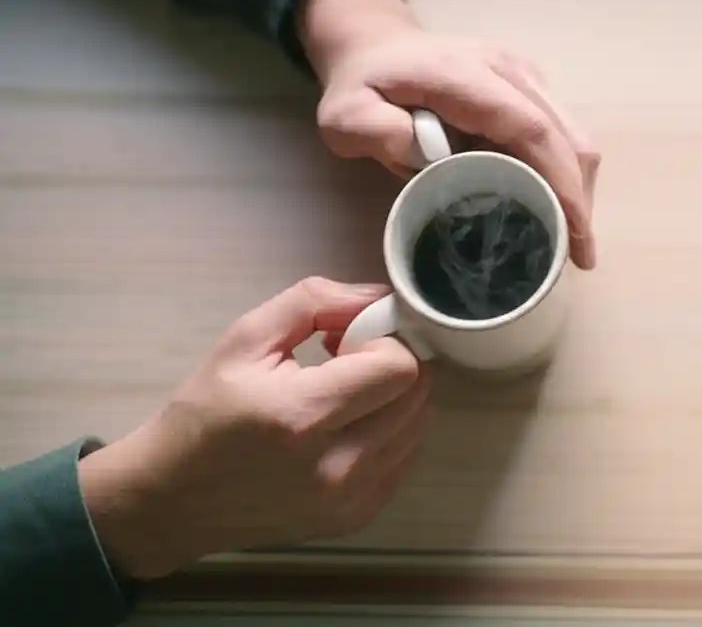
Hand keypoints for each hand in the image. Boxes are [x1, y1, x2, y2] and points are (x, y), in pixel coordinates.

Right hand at [78, 278, 425, 578]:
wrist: (170, 502)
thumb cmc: (203, 412)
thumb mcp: (244, 339)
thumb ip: (315, 302)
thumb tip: (378, 297)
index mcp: (304, 415)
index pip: (399, 368)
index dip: (382, 341)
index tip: (346, 340)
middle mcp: (337, 465)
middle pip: (417, 395)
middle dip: (392, 364)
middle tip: (347, 361)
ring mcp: (350, 499)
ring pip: (418, 427)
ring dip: (394, 399)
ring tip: (344, 394)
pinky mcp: (355, 519)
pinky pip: (403, 459)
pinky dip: (389, 434)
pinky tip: (346, 427)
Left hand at [296, 0, 599, 268]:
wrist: (377, 44)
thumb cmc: (362, 85)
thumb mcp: (344, 114)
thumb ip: (372, 131)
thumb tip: (418, 153)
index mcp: (467, 76)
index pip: (532, 128)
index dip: (560, 180)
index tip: (574, 231)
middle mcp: (508, 70)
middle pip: (566, 136)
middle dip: (580, 198)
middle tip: (580, 256)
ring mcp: (524, 76)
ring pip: (572, 135)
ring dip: (578, 188)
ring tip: (572, 242)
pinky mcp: (530, 87)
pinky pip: (562, 132)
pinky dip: (566, 173)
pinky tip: (555, 208)